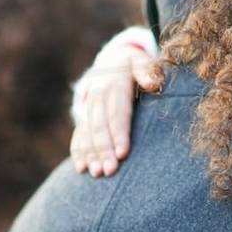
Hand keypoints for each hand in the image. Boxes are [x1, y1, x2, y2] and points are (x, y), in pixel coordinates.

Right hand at [70, 30, 158, 176]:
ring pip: (88, 132)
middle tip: (109, 171)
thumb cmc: (135, 64)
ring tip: (95, 173)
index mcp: (114, 84)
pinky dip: (78, 150)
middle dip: (104, 149)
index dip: (119, 133)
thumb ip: (147, 70)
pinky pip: (79, 132)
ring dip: (90, 154)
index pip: (117, 113)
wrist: (112, 58)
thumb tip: (153, 83)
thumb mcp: (141, 60)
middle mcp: (98, 95)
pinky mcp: (84, 113)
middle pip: (100, 126)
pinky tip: (80, 168)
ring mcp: (88, 105)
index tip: (123, 153)